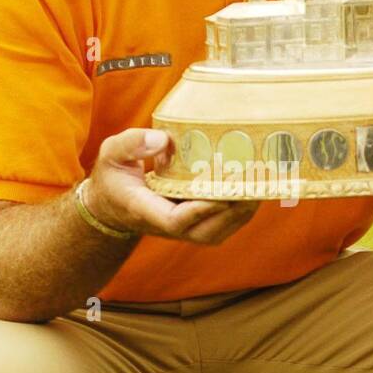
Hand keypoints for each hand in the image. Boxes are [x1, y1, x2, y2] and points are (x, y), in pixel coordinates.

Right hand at [83, 127, 261, 245]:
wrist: (112, 205)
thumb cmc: (113, 176)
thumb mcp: (111, 153)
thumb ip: (131, 144)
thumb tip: (163, 140)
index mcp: (145, 209)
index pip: (175, 220)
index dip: (200, 210)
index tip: (220, 193)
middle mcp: (167, 224)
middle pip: (206, 231)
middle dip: (233, 212)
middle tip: (254, 184)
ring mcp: (182, 228)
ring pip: (218, 232)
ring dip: (242, 213)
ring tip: (261, 185)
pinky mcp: (194, 224)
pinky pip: (222, 225)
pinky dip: (240, 211)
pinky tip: (254, 189)